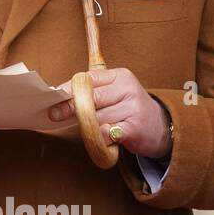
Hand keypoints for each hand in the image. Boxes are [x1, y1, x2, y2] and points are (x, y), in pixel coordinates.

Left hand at [46, 68, 171, 159]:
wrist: (161, 128)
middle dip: (70, 107)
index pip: (89, 79)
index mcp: (120, 76)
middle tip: (55, 114)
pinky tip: (104, 138)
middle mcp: (129, 89)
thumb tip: (59, 99)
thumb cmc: (128, 109)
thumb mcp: (114, 94)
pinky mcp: (135, 128)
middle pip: (91, 98)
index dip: (68, 89)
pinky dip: (100, 138)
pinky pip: (106, 133)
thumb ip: (91, 93)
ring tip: (91, 129)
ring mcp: (134, 108)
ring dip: (88, 126)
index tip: (52, 98)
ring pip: (97, 118)